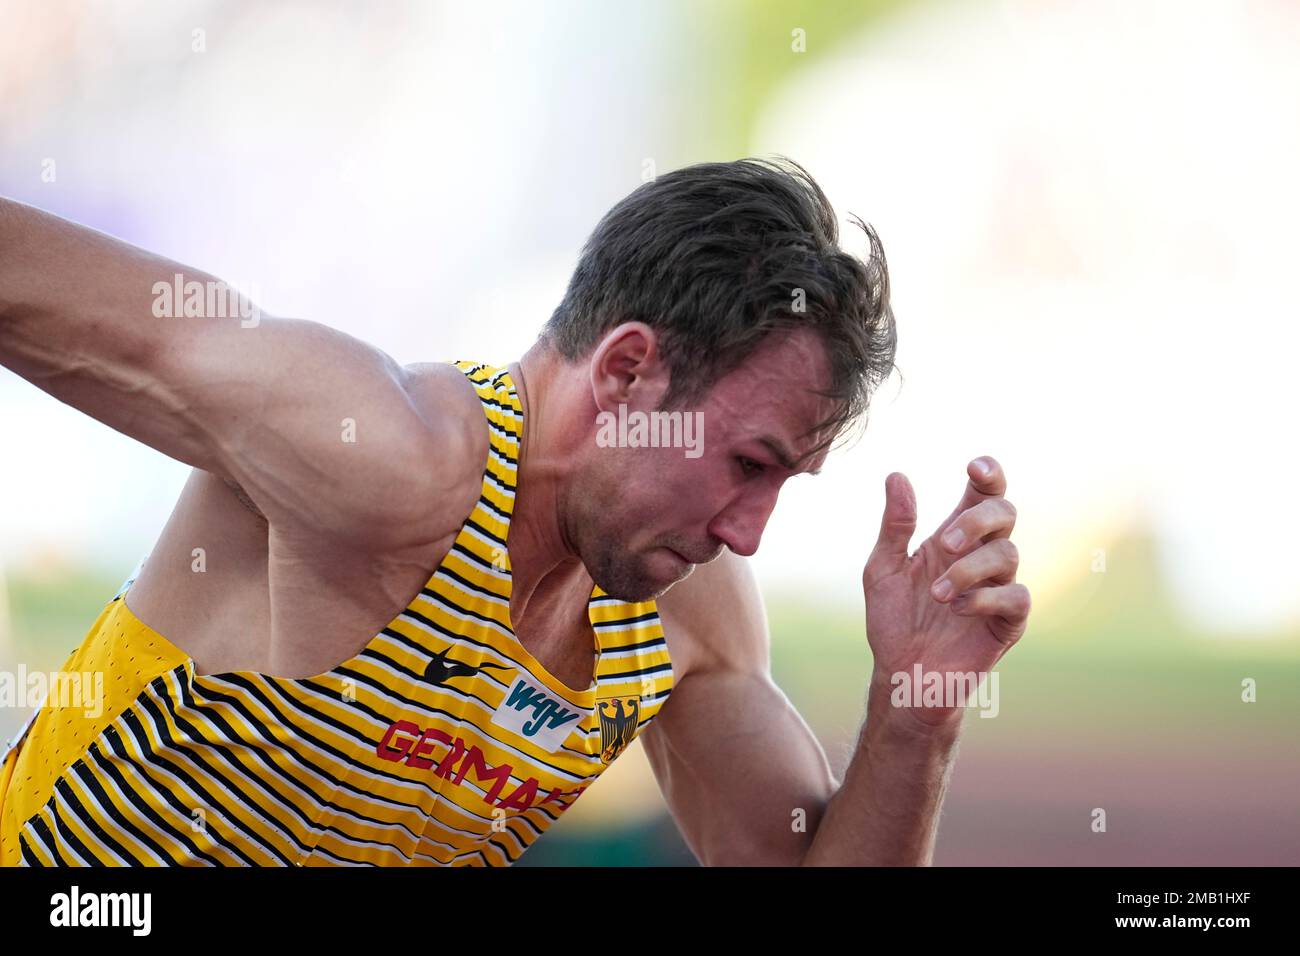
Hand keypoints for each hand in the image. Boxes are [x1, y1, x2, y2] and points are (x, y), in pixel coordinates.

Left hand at [861, 457, 1030, 727]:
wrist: (900, 675)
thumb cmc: (893, 620)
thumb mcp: (883, 569)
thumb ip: (894, 526)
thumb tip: (896, 475)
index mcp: (953, 538)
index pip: (983, 493)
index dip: (988, 474)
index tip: (973, 468)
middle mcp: (981, 557)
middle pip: (1005, 513)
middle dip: (978, 520)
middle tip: (945, 543)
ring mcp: (998, 589)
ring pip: (1008, 555)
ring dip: (969, 569)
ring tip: (937, 594)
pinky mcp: (1008, 623)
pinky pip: (1016, 598)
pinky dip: (985, 599)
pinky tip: (957, 609)